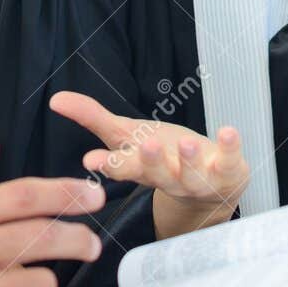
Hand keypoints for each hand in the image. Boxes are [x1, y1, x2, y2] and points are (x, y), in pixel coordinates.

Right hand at [49, 91, 247, 225]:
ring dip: (189, 161)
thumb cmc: (163, 157)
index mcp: (141, 170)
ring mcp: (200, 178)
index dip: (110, 164)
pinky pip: (230, 162)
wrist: (210, 188)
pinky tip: (228, 132)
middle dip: (151, 162)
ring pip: (193, 175)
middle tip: (145, 146)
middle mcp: (169, 178)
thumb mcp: (126, 136)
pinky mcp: (227, 171)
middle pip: (158, 174)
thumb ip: (93, 118)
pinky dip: (231, 148)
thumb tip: (56, 99)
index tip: (93, 160)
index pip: (123, 169)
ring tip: (185, 144)